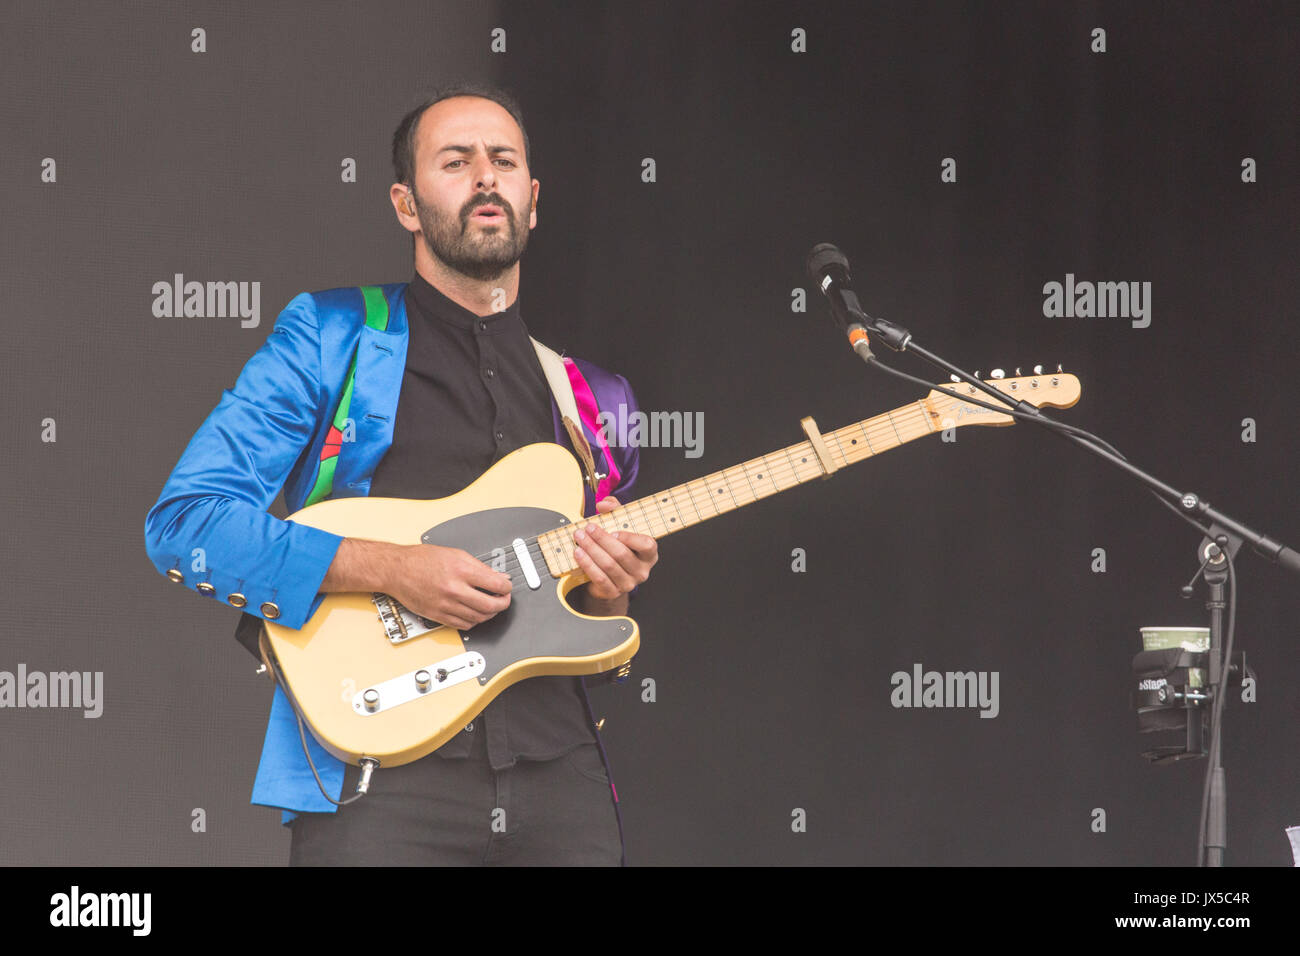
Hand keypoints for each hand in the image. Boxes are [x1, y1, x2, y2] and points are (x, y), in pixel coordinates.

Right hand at [391, 544, 511, 630]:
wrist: (397, 570)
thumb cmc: (422, 560)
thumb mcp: (455, 554)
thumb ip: (479, 567)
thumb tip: (498, 577)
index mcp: (461, 570)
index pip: (496, 585)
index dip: (507, 588)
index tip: (507, 587)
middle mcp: (454, 589)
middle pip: (490, 606)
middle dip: (503, 604)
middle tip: (503, 599)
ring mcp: (446, 605)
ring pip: (479, 618)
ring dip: (489, 614)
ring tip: (490, 606)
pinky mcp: (438, 616)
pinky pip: (464, 625)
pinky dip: (474, 621)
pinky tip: (475, 613)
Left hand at [573, 496, 657, 602]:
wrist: (609, 577)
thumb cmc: (617, 547)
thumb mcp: (620, 526)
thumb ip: (615, 510)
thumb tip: (604, 504)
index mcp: (649, 554)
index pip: (646, 545)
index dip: (630, 538)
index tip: (613, 531)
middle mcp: (642, 570)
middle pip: (621, 554)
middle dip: (601, 539)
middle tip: (588, 528)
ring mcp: (628, 584)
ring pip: (608, 565)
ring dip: (591, 550)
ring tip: (580, 538)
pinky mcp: (613, 592)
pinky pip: (599, 578)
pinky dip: (587, 564)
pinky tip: (578, 553)